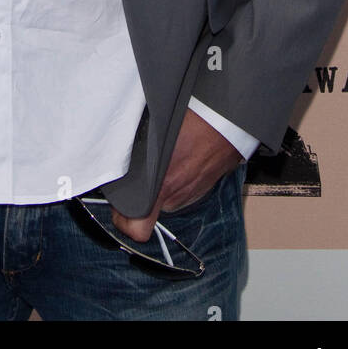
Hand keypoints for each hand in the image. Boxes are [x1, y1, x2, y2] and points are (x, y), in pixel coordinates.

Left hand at [110, 110, 241, 242]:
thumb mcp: (158, 133)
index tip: (118, 207)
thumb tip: (119, 151)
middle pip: (149, 206)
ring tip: (162, 156)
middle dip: (143, 190)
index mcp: (164, 184)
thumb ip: (138, 149)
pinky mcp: (201, 188)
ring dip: (161, 182)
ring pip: (165, 196)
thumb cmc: (196, 120)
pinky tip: (178, 156)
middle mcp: (178, 196)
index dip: (123, 221)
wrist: (229, 121)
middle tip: (141, 166)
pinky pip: (180, 189)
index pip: (138, 228)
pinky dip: (177, 176)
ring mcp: (191, 194)